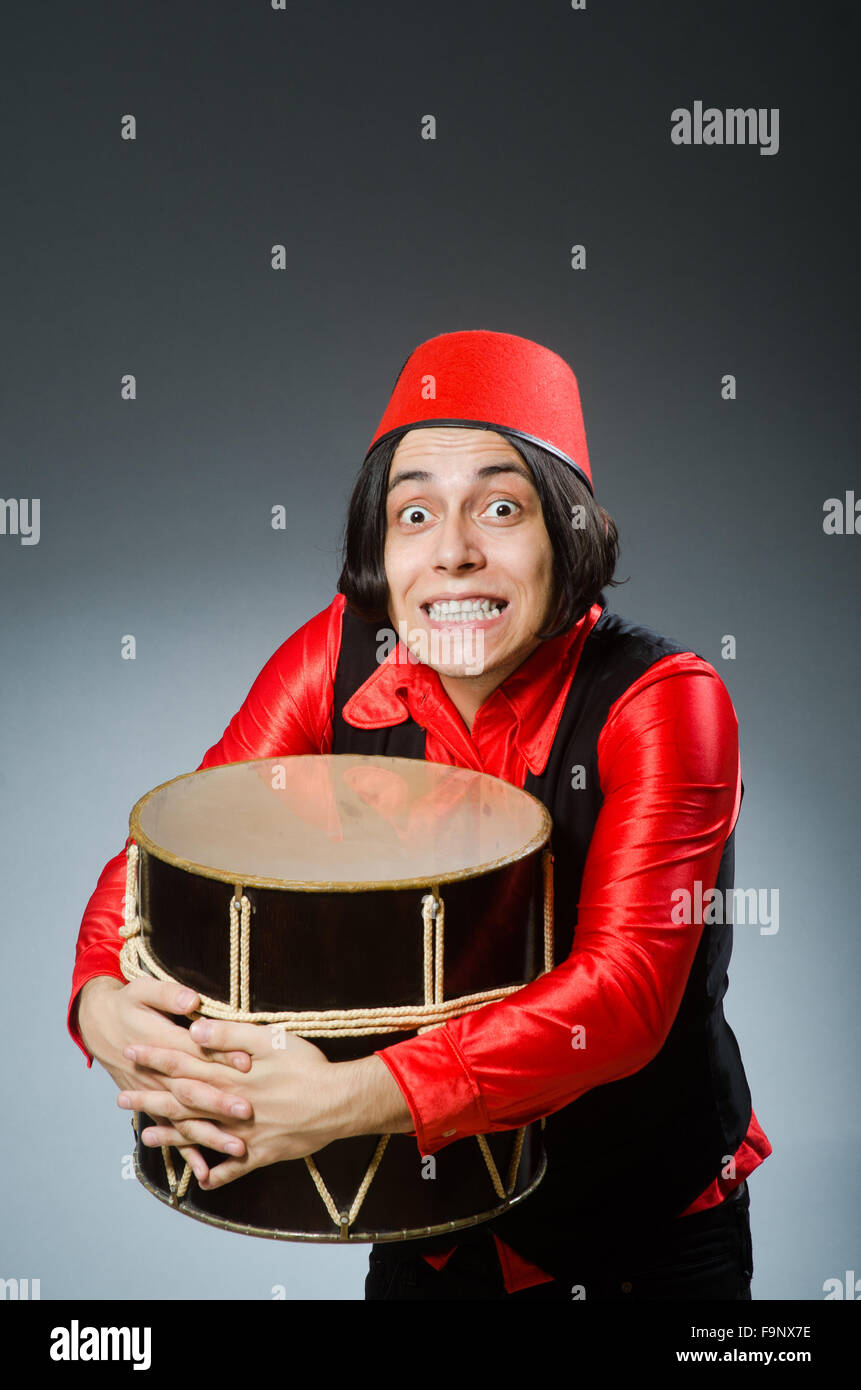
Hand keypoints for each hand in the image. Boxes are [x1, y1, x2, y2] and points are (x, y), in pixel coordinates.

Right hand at [76, 976, 251, 1182]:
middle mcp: (158, 1075)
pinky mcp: (152, 1106)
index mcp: (161, 1042)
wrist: (98, 1025)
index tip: (247, 1063)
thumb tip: (190, 1002)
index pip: (194, 1051)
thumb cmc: (127, 1003)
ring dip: (209, 1136)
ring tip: (237, 1149)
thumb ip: (169, 996)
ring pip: (184, 1120)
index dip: (220, 1056)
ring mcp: (154, 1094)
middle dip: (220, 1103)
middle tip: (248, 1112)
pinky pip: (171, 1133)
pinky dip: (186, 1154)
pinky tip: (205, 1174)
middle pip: (192, 1091)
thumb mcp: (144, 989)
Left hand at [119, 1020, 334, 1189]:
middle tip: (121, 1098)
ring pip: (200, 1137)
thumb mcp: (268, 1039)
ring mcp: (243, 1135)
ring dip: (172, 1137)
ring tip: (147, 1138)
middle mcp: (229, 1108)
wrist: (337, 1102)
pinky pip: (233, 1170)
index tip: (132, 1052)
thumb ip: (229, 1035)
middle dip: (151, 1099)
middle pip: (182, 1103)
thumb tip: (193, 1030)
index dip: (156, 1058)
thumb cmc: (305, 1064)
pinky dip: (217, 1175)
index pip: (184, 1065)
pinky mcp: (261, 1153)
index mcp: (229, 1077)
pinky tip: (202, 1181)